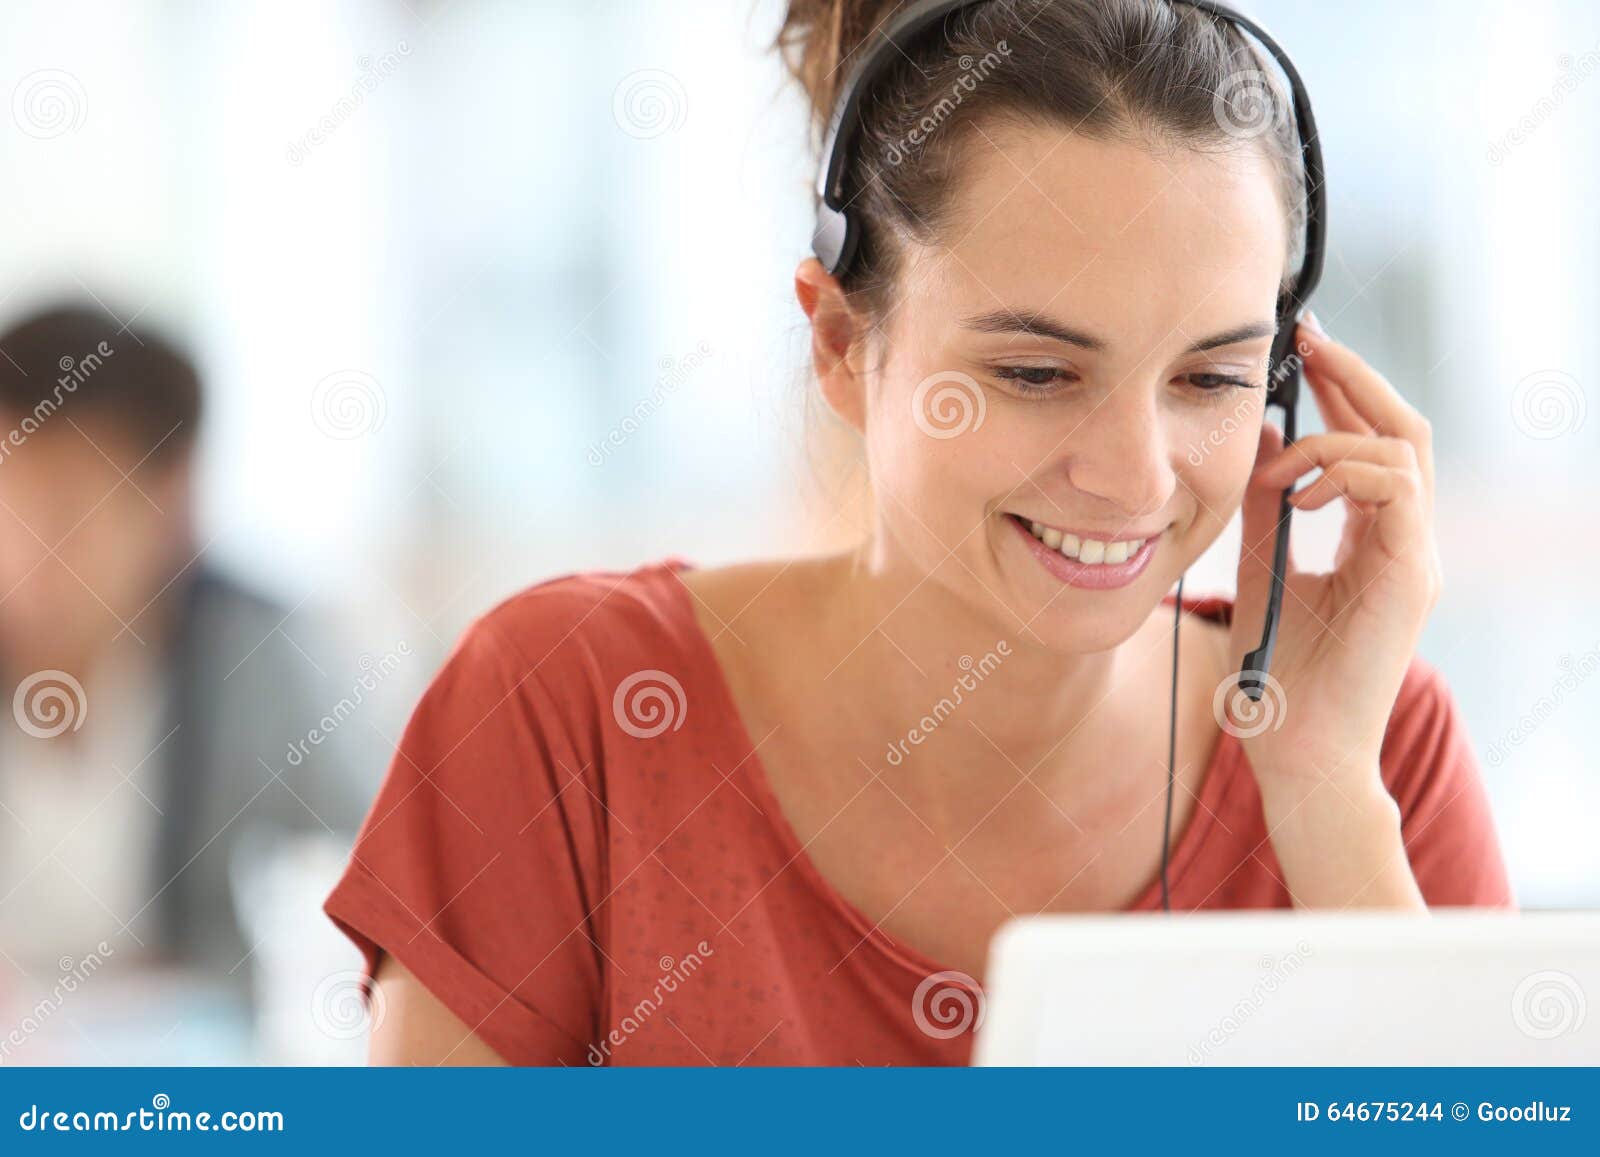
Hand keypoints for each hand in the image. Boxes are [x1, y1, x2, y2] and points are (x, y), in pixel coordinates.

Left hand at [1225, 312, 1441, 810]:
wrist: (1297, 750)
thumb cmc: (1276, 674)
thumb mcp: (1258, 569)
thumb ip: (1264, 508)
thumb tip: (1263, 438)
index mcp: (1371, 538)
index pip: (1370, 443)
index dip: (1341, 390)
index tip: (1299, 350)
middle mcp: (1402, 541)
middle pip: (1400, 431)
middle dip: (1353, 378)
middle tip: (1307, 340)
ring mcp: (1414, 558)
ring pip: (1403, 452)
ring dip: (1337, 436)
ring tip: (1284, 462)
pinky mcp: (1410, 577)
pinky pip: (1396, 491)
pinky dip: (1344, 474)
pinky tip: (1299, 495)